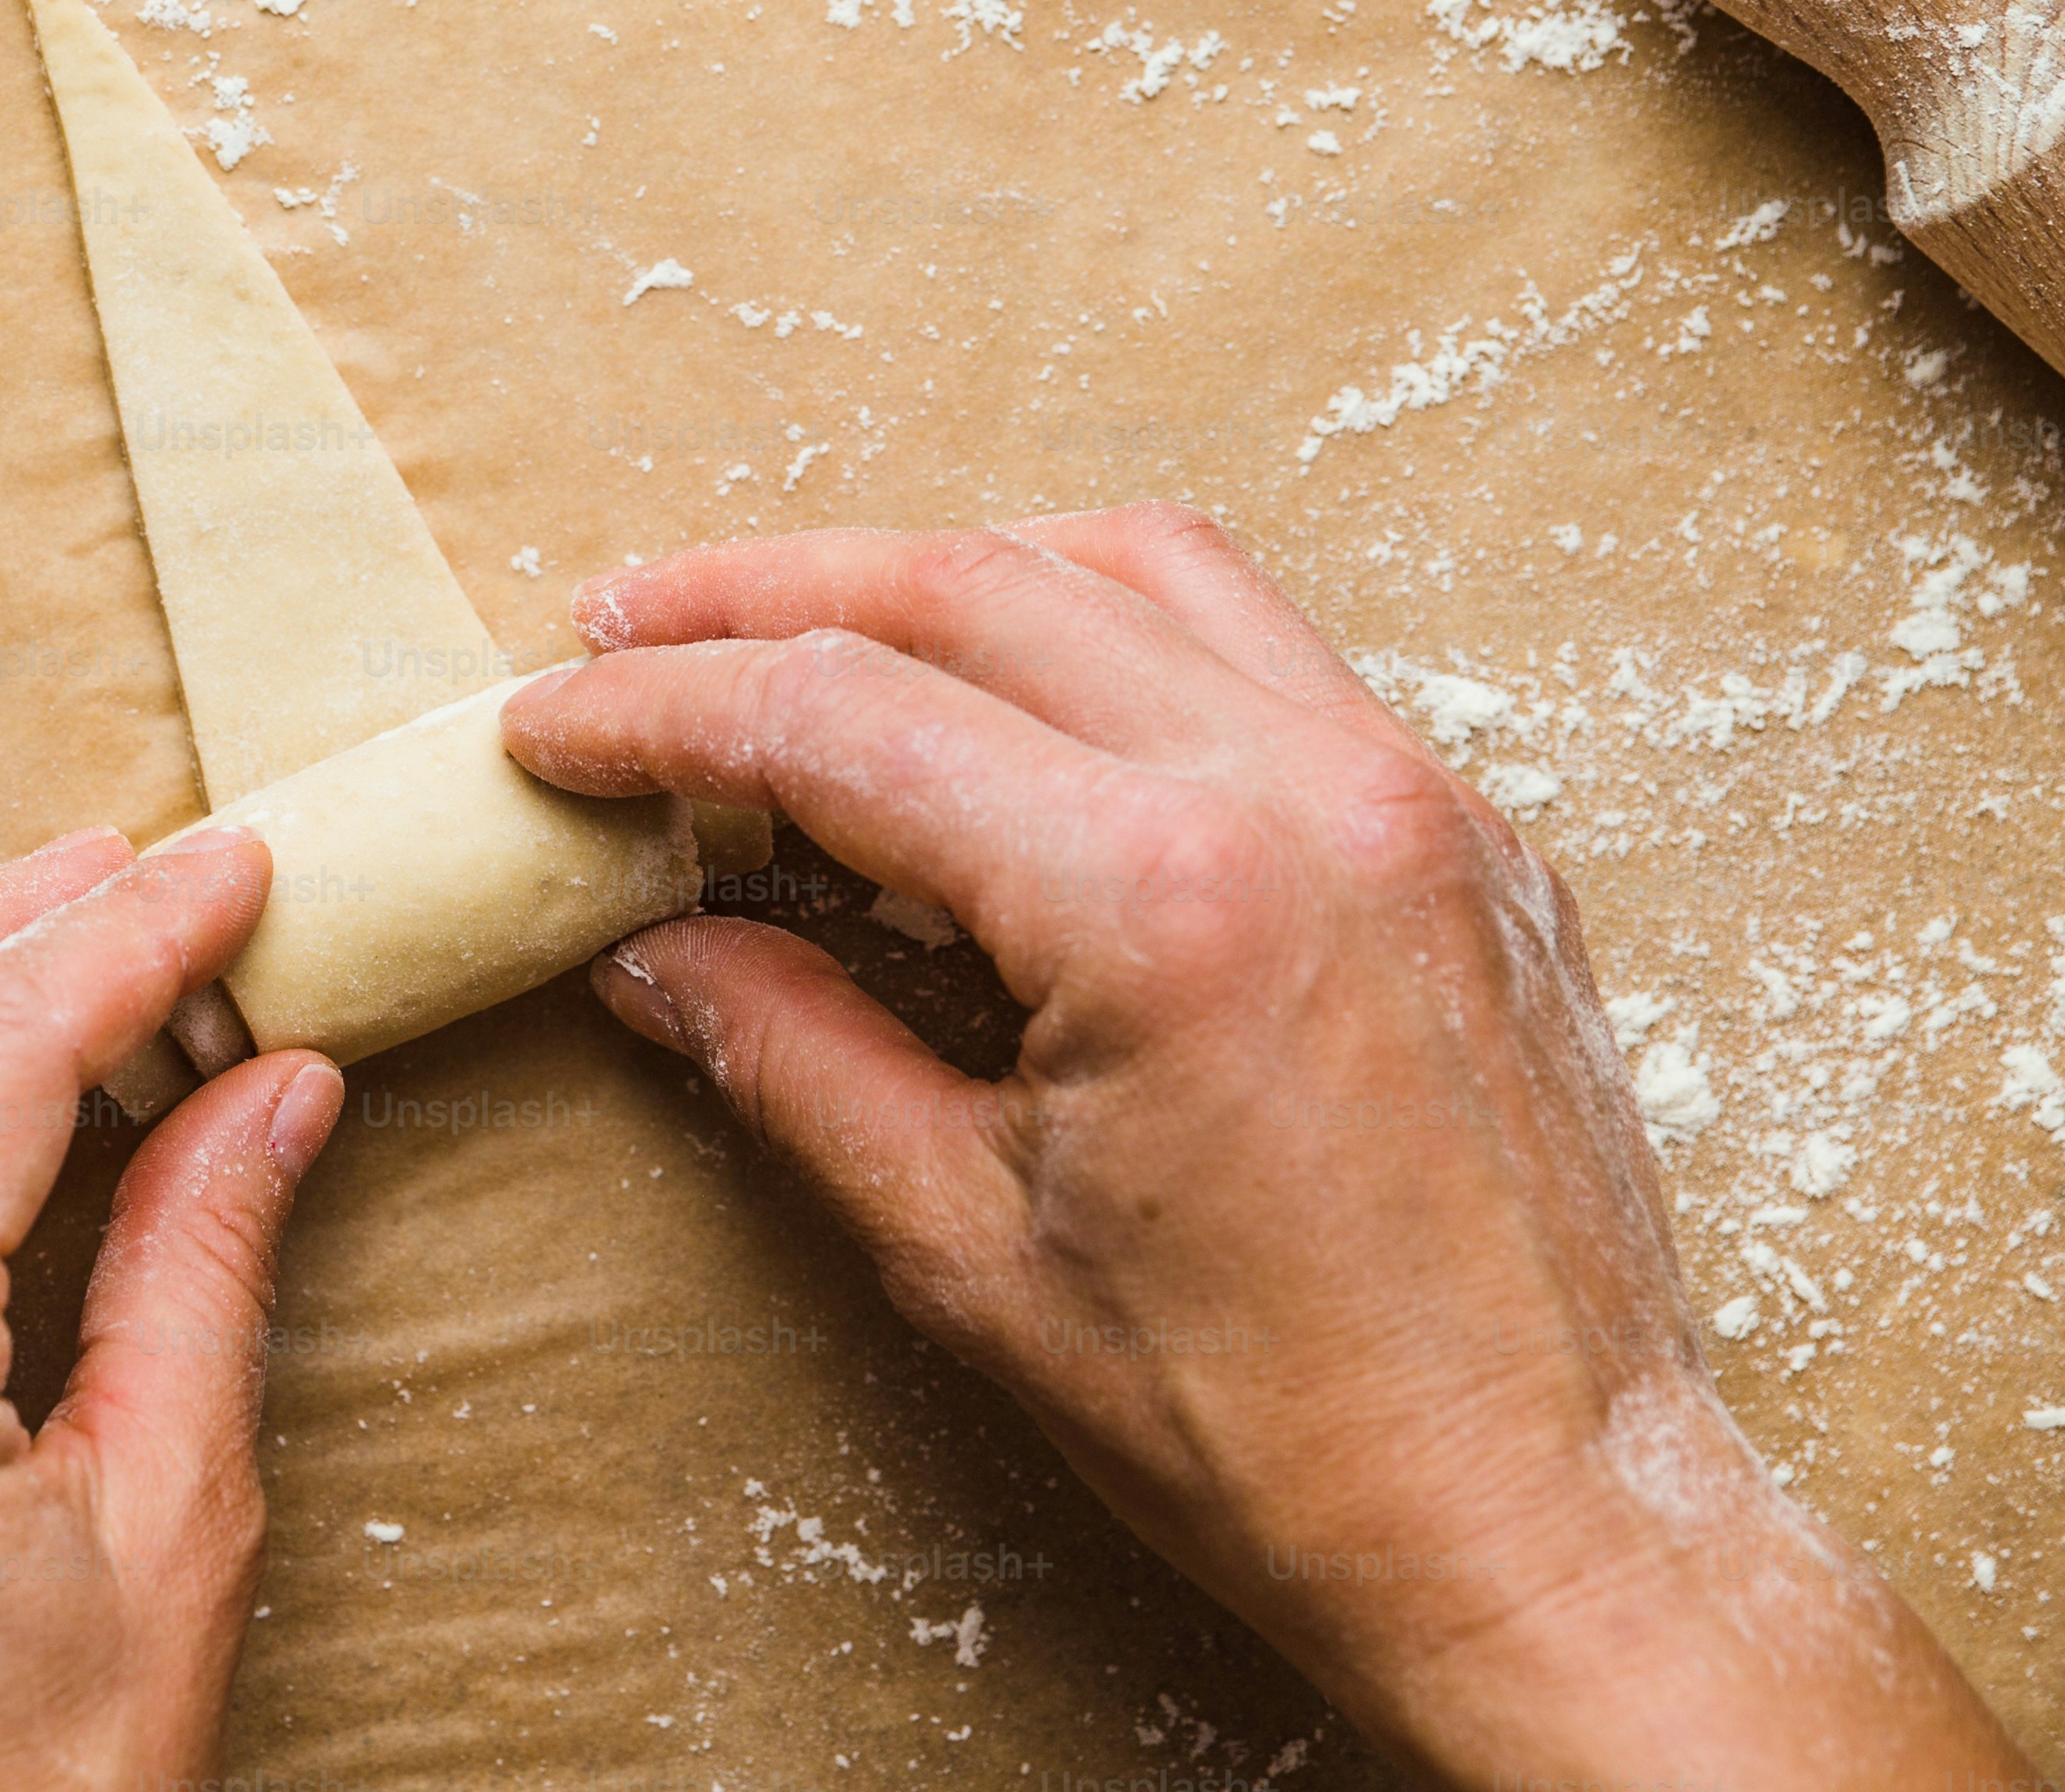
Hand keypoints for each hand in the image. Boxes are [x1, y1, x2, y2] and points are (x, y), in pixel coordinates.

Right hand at [505, 506, 2030, 1790]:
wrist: (1556, 1538)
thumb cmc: (1281, 1440)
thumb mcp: (970, 1253)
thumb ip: (792, 1054)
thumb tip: (653, 947)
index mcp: (1163, 902)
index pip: (841, 719)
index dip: (659, 714)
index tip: (551, 726)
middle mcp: (1301, 798)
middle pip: (970, 586)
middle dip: (766, 596)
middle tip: (629, 631)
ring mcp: (1409, 801)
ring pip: (1133, 569)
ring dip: (945, 575)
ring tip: (810, 630)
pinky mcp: (1466, 840)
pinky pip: (1262, 649)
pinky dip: (1108, 631)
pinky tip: (1019, 703)